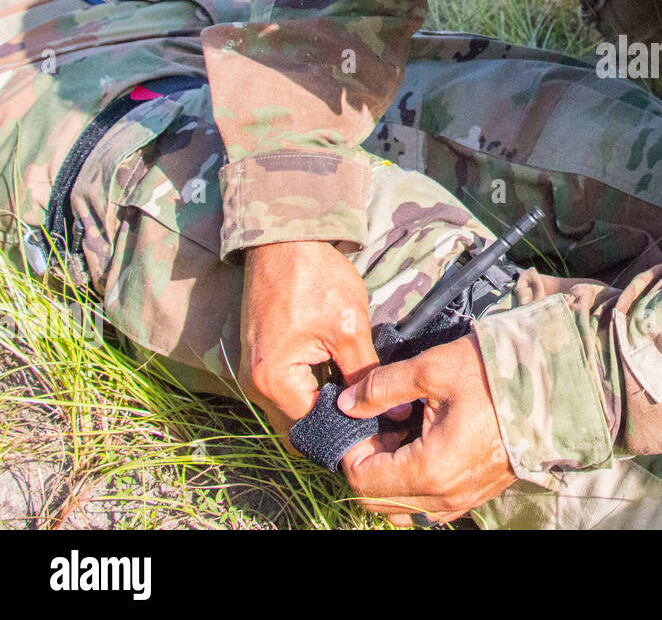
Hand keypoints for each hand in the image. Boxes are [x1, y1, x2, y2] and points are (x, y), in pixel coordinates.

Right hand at [239, 240, 378, 433]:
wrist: (285, 241)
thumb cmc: (315, 278)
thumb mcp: (349, 328)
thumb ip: (367, 373)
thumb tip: (394, 412)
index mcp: (274, 380)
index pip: (313, 428)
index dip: (348, 432)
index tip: (379, 429)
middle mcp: (255, 384)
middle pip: (299, 424)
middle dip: (335, 426)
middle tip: (375, 420)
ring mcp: (254, 372)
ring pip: (294, 408)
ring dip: (325, 408)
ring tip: (364, 401)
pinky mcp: (261, 359)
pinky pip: (289, 389)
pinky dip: (314, 391)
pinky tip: (343, 382)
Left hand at [339, 336, 514, 524]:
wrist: (552, 385)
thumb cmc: (494, 374)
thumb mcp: (432, 369)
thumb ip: (382, 389)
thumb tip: (347, 404)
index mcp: (431, 470)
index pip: (363, 481)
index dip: (351, 451)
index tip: (360, 420)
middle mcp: (445, 496)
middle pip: (379, 502)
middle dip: (368, 466)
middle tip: (378, 426)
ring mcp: (464, 500)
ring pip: (404, 509)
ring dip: (389, 478)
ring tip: (400, 435)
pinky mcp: (477, 495)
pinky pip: (430, 505)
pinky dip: (415, 484)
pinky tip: (423, 445)